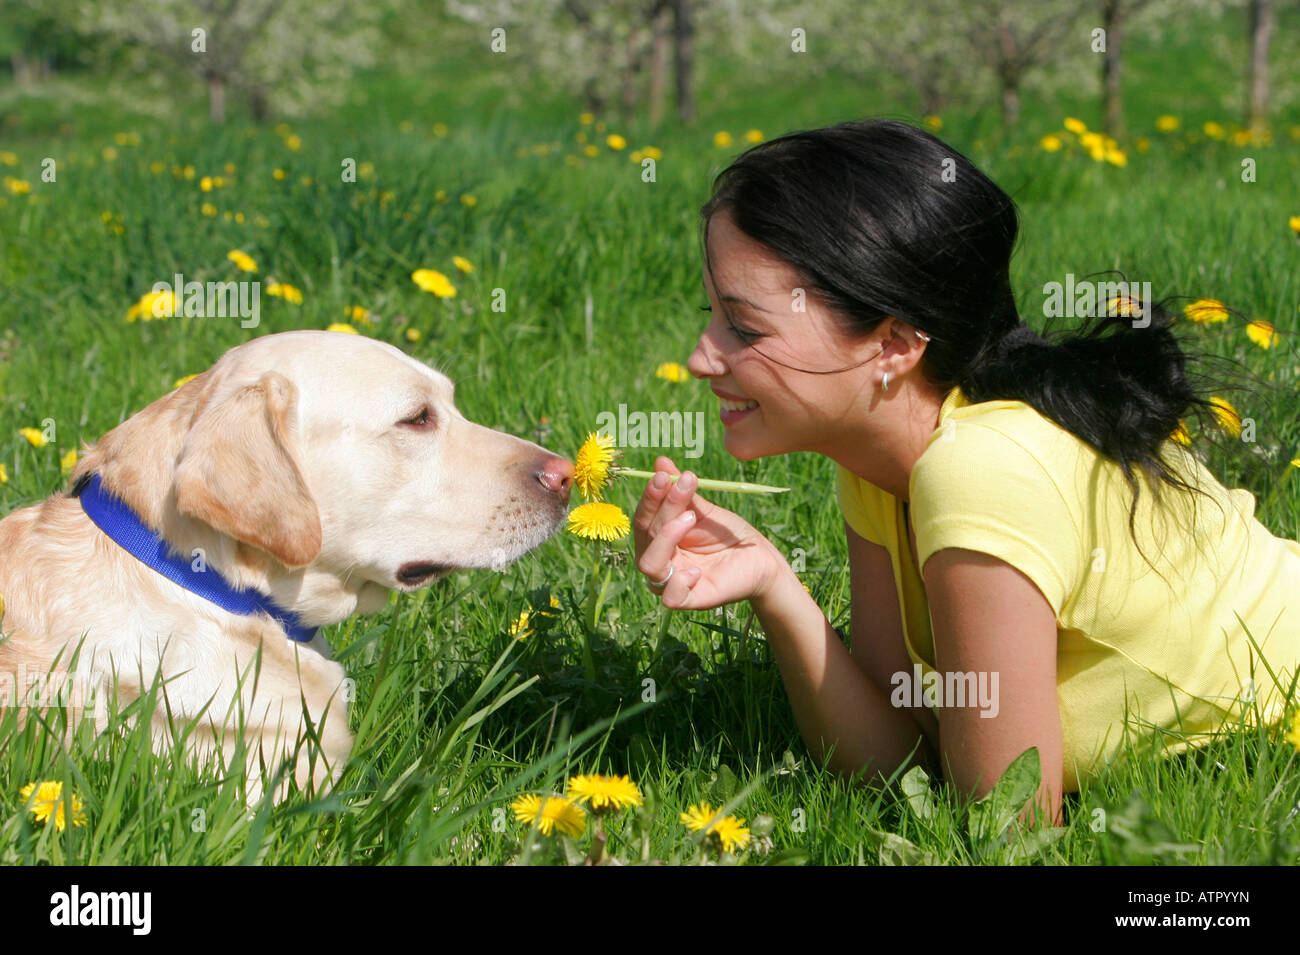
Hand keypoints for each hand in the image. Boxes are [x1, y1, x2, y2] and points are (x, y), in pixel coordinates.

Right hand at [632, 456, 784, 610]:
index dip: (650, 496)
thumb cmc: (729, 535)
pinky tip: (697, 570)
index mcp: (658, 539)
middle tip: (686, 483)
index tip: (665, 474)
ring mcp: (671, 582)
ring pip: (648, 564)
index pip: (643, 517)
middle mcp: (660, 560)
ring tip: (692, 518)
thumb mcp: (705, 510)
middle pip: (645, 534)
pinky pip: (669, 596)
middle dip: (663, 506)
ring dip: (666, 537)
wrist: (760, 559)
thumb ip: (681, 492)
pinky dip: (678, 581)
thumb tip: (660, 462)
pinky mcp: (689, 600)